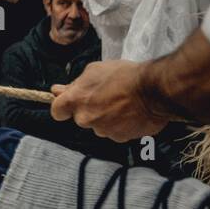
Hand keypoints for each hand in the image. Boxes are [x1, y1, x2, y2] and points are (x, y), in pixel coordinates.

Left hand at [50, 59, 168, 141]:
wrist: (153, 90)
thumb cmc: (124, 76)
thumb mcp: (94, 70)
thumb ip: (75, 84)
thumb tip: (58, 90)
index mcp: (76, 100)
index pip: (57, 111)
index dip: (63, 107)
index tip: (69, 103)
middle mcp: (85, 118)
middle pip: (81, 118)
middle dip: (89, 109)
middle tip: (105, 96)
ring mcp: (102, 130)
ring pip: (99, 125)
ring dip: (106, 117)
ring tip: (122, 103)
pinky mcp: (119, 138)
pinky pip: (115, 131)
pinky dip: (121, 124)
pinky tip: (130, 112)